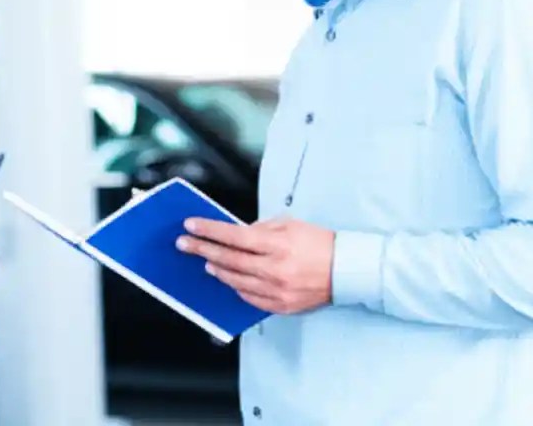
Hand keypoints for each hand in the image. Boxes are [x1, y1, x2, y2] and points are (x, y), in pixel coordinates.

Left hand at [177, 217, 334, 314]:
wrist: (347, 271)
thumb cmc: (320, 244)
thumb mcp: (290, 225)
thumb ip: (261, 229)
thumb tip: (235, 233)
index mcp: (278, 245)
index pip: (234, 236)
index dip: (209, 230)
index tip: (191, 226)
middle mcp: (275, 269)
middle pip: (229, 259)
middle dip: (202, 250)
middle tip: (184, 244)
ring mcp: (277, 291)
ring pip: (235, 281)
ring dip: (217, 269)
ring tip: (205, 261)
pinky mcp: (280, 306)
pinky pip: (248, 298)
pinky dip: (235, 287)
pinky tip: (228, 278)